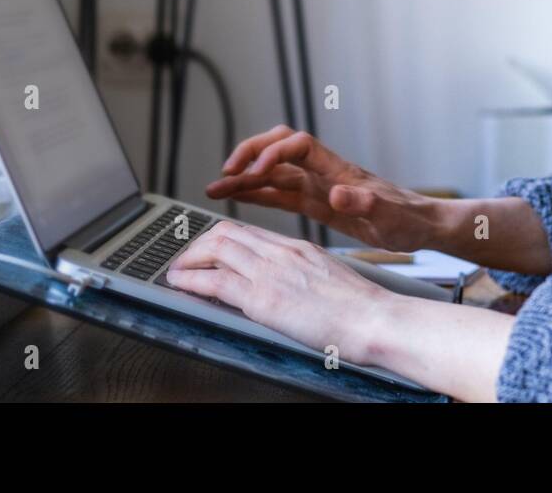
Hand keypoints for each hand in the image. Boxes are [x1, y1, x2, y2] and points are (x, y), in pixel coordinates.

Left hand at [165, 220, 391, 365]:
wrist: (374, 318)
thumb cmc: (361, 309)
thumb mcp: (329, 279)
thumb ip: (304, 276)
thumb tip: (291, 288)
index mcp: (298, 248)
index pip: (249, 232)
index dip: (221, 239)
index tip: (208, 250)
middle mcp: (281, 253)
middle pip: (227, 233)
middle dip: (199, 245)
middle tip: (185, 260)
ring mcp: (271, 272)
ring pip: (216, 249)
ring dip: (188, 260)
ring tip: (176, 271)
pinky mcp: (263, 298)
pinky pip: (215, 282)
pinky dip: (190, 280)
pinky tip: (179, 284)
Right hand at [206, 126, 440, 252]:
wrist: (419, 225)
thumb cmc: (408, 218)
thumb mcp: (389, 216)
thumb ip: (365, 204)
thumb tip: (340, 193)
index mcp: (339, 170)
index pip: (299, 146)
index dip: (274, 154)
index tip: (256, 172)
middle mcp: (323, 173)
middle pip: (278, 149)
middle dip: (250, 155)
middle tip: (225, 173)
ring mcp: (317, 186)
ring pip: (273, 173)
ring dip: (245, 178)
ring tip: (215, 188)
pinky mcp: (315, 203)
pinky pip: (279, 194)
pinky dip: (257, 195)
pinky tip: (238, 200)